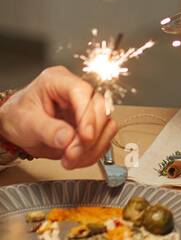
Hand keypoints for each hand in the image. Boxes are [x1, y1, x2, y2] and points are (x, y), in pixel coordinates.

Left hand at [0, 67, 115, 169]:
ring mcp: (85, 108)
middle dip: (89, 136)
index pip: (82, 91)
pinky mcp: (90, 124)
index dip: (87, 114)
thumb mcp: (27, 123)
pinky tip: (76, 158)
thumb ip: (47, 130)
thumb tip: (67, 138)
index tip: (85, 136)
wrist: (16, 128)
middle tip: (73, 153)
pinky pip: (102, 138)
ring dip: (92, 147)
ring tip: (71, 159)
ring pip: (105, 124)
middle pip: (99, 108)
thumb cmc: (18, 117)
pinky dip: (92, 152)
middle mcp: (76, 92)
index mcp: (57, 80)